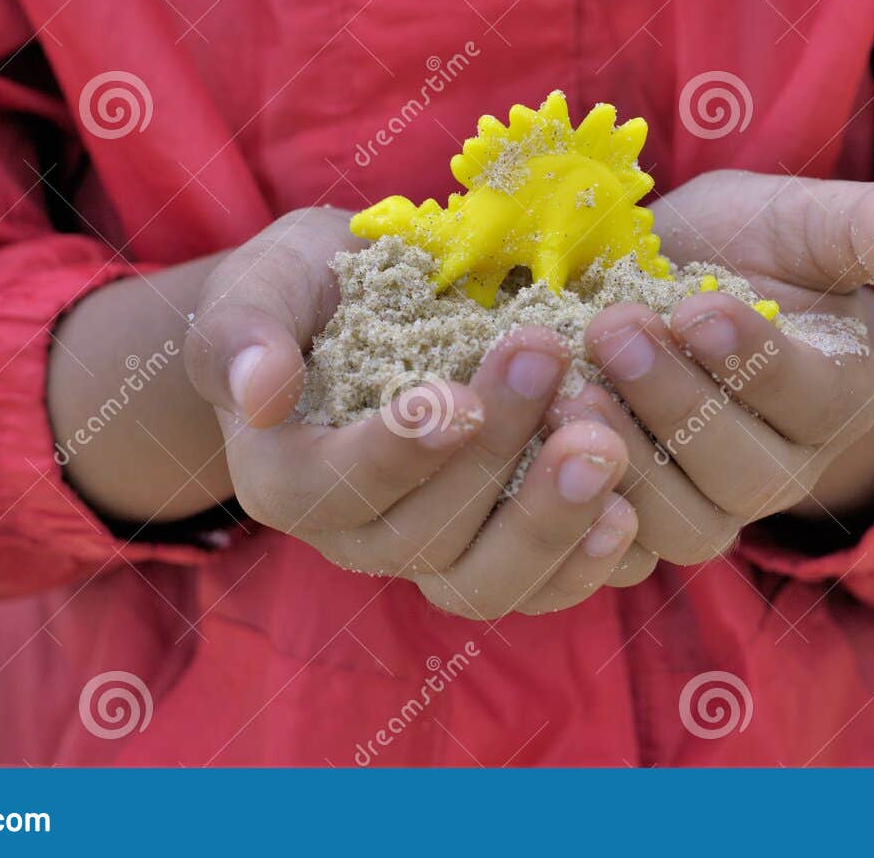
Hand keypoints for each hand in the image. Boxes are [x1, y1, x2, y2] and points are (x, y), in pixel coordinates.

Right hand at [183, 207, 649, 617]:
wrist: (360, 312)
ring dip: (548, 521)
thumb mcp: (265, 283)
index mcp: (284, 478)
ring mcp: (428, 557)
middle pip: (420, 539)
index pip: (332, 489)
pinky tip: (628, 509)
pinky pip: (537, 591)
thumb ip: (245, 329)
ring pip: (483, 582)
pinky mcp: (493, 554)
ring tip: (606, 445)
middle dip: (492, 458)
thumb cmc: (305, 291)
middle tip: (550, 364)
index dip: (397, 454)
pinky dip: (583, 562)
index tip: (457, 398)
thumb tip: (259, 388)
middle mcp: (353, 538)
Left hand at [550, 170, 873, 565]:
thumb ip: (860, 224)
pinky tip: (531, 453)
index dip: (755, 362)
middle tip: (614, 331)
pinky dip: (574, 515)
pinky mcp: (635, 532)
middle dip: (677, 405)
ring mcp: (705, 510)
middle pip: (743, 475)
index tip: (697, 307)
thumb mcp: (793, 220)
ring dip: (625, 461)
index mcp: (831, 396)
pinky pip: (614, 556)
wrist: (662, 291)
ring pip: (681, 526)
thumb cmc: (740, 249)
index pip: (809, 397)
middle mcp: (776, 469)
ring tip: (568, 388)